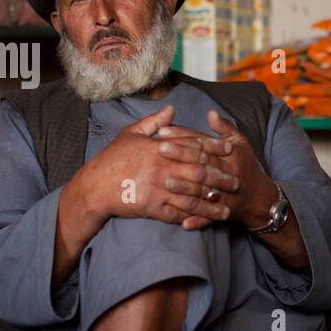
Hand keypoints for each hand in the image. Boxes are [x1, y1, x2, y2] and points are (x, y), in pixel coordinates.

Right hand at [77, 105, 236, 227]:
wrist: (94, 186)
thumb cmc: (112, 159)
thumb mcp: (130, 134)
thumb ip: (154, 122)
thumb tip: (171, 109)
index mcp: (159, 149)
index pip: (193, 146)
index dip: (214, 147)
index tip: (230, 149)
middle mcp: (162, 168)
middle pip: (199, 173)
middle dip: (220, 178)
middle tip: (236, 183)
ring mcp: (158, 189)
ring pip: (192, 198)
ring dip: (211, 205)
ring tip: (226, 210)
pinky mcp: (152, 207)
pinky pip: (176, 214)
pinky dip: (192, 218)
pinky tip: (204, 221)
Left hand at [155, 109, 278, 228]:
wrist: (258, 198)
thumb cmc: (245, 166)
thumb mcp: (240, 143)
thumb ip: (224, 127)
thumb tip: (210, 112)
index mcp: (228, 155)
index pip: (203, 143)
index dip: (183, 136)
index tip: (162, 132)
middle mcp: (227, 174)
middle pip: (201, 164)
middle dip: (180, 157)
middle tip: (158, 150)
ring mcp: (225, 195)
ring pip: (204, 191)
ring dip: (185, 188)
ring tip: (165, 182)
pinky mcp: (223, 213)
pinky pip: (209, 218)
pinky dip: (197, 221)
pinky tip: (182, 222)